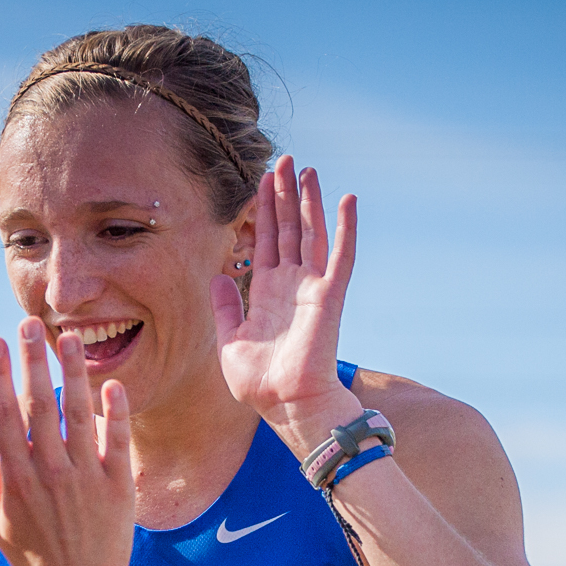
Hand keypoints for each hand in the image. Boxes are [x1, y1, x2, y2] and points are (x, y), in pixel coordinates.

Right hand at [0, 319, 134, 565]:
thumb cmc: (36, 563)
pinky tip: (113, 383)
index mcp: (15, 479)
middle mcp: (49, 472)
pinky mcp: (118, 487)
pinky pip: (117, 440)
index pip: (3, 413)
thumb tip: (0, 453)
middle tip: (30, 323)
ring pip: (78, 412)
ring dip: (74, 370)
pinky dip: (115, 411)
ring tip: (74, 337)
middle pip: (38, 402)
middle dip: (32, 358)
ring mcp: (85, 478)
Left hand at [210, 153, 360, 457]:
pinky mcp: (329, 296)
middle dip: (284, 194)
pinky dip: (345, 227)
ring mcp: (312, 288)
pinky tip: (347, 199)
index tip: (262, 180)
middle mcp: (291, 284)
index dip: (264, 210)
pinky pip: (341, 255)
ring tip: (306, 169)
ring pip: (311, 233)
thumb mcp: (230, 340)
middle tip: (284, 160)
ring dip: (309, 201)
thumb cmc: (259, 383)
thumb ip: (225, 307)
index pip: (266, 241)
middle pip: (289, 228)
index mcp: (267, 293)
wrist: (285, 405)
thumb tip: (218, 275)